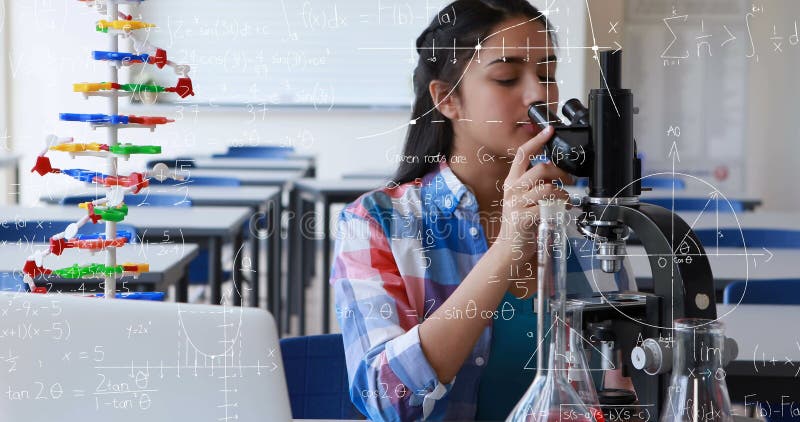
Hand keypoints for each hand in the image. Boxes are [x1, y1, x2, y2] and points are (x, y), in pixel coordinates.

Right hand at [496, 126, 571, 261]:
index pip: (522, 154)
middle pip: (540, 168)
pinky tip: (563, 209)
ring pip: (547, 187)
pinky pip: (547, 206)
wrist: (510, 247)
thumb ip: (535, 185)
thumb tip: (555, 173)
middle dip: (560, 172)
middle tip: (568, 180)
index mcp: (512, 182)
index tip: (549, 130)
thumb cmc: (520, 223)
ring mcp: (516, 204)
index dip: (536, 140)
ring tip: (566, 199)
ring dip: (563, 193)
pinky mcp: (523, 217)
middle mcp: (512, 190)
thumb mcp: (524, 199)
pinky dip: (560, 207)